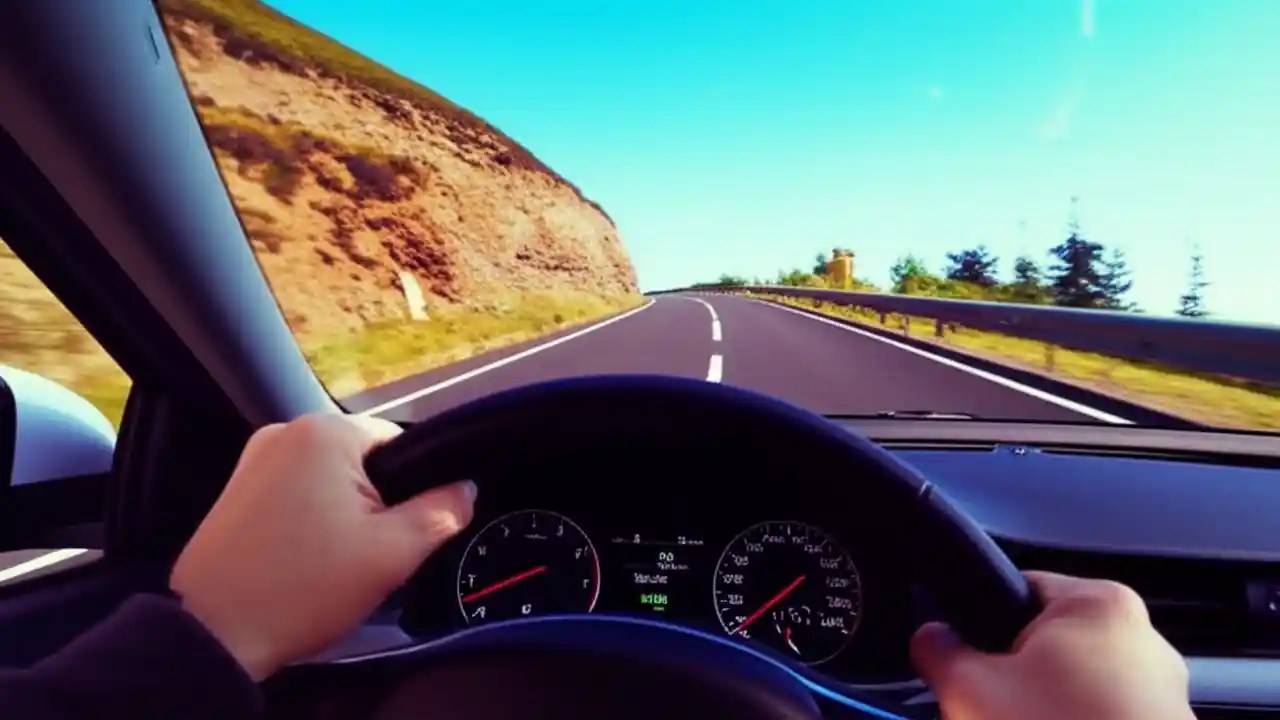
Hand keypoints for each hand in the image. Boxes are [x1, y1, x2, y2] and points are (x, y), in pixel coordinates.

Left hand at [170, 414, 474, 679]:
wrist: (212, 634)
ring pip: (332, 479)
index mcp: (327, 431)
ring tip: (337, 560)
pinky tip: (308, 558)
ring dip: (346, 513)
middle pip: (366, 460)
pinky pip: (299, 492)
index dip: (418, 486)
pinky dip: (313, 520)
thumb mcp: (393, 554)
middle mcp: (287, 431)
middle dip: (379, 503)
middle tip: (372, 552)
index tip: (406, 529)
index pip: (403, 440)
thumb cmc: (302, 588)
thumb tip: (465, 488)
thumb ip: (442, 511)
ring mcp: (255, 459)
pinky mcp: (237, 489)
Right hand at [910, 572, 1193, 719]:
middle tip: (989, 710)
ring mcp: (1163, 691)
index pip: (1018, 588)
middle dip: (1013, 679)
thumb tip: (930, 638)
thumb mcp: (968, 688)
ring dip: (1044, 711)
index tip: (967, 661)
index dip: (980, 624)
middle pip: (1046, 645)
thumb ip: (938, 650)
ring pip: (1074, 689)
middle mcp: (1143, 638)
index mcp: (1097, 604)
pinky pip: (1101, 718)